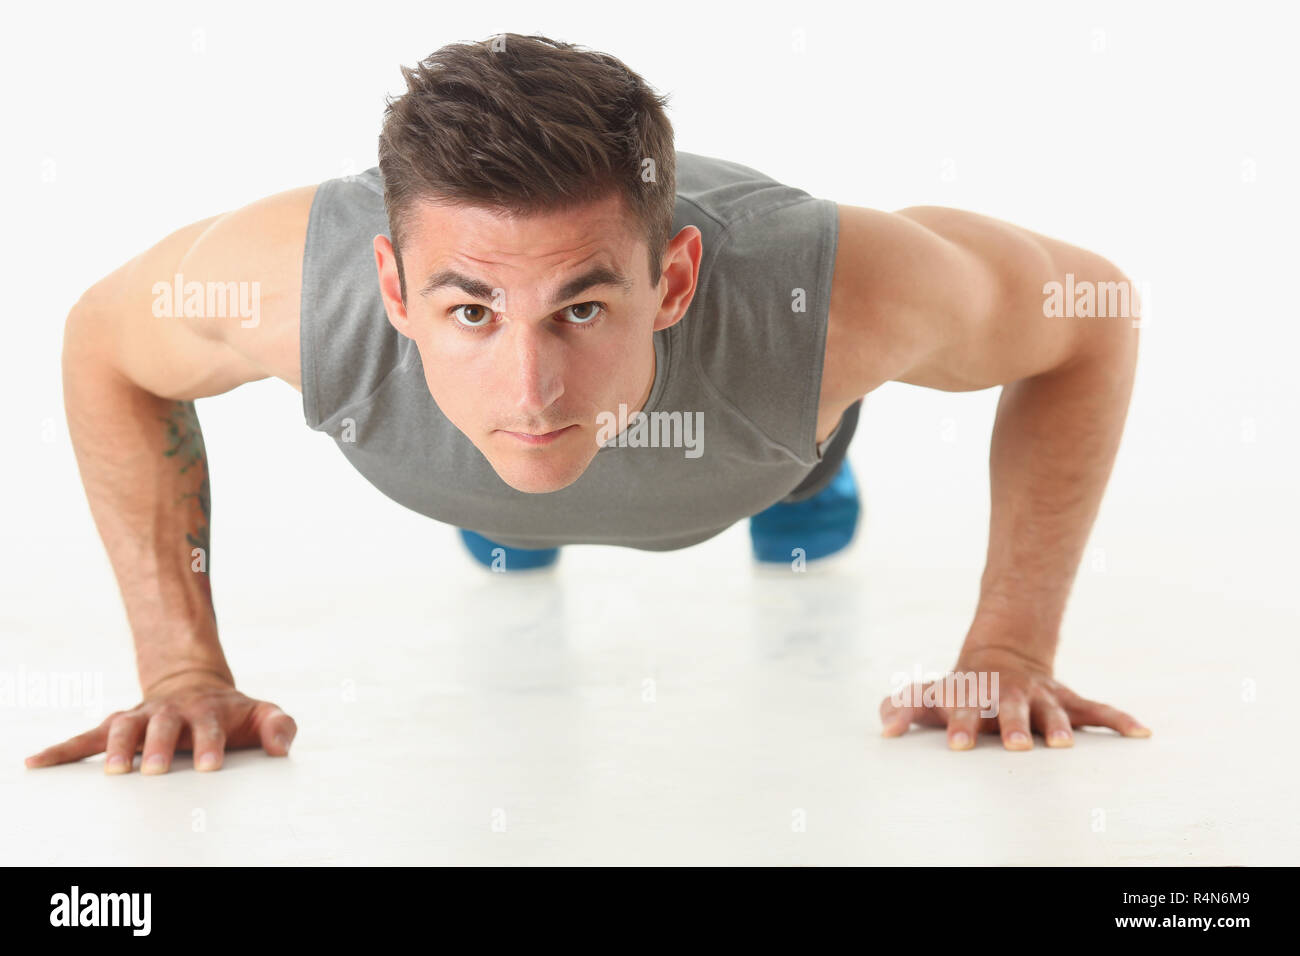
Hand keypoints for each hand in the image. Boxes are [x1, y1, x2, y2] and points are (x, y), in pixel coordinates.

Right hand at [24, 669, 296, 773]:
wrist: (196, 686)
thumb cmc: (232, 712)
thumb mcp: (262, 713)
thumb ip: (279, 726)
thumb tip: (281, 747)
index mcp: (208, 711)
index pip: (211, 728)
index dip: (211, 745)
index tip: (210, 766)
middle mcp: (171, 712)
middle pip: (163, 725)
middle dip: (158, 746)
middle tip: (155, 770)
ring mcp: (142, 717)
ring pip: (124, 727)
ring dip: (116, 746)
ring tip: (112, 770)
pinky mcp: (118, 725)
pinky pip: (86, 736)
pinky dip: (62, 748)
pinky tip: (36, 761)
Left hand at [878, 644, 1150, 750]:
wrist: (1001, 658)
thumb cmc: (960, 690)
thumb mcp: (929, 694)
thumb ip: (902, 708)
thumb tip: (884, 728)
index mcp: (974, 694)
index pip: (963, 708)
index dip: (958, 725)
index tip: (956, 745)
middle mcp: (1009, 694)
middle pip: (1011, 709)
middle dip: (1014, 727)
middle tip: (1016, 746)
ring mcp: (1041, 697)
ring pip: (1054, 711)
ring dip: (1060, 727)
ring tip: (1064, 744)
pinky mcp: (1068, 701)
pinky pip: (1097, 710)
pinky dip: (1119, 719)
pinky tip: (1141, 732)